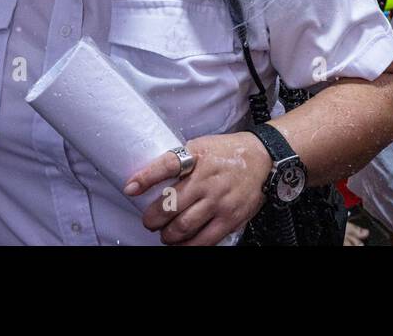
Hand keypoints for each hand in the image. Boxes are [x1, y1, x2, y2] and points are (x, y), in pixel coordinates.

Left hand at [125, 132, 272, 245]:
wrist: (263, 158)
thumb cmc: (227, 152)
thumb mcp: (200, 146)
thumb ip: (179, 160)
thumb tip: (148, 178)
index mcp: (198, 157)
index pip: (167, 165)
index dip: (146, 177)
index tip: (130, 188)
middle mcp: (207, 180)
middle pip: (170, 206)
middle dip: (152, 219)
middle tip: (150, 221)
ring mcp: (219, 201)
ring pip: (183, 227)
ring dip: (167, 235)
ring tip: (165, 233)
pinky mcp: (230, 218)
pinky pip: (203, 240)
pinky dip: (187, 246)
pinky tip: (181, 243)